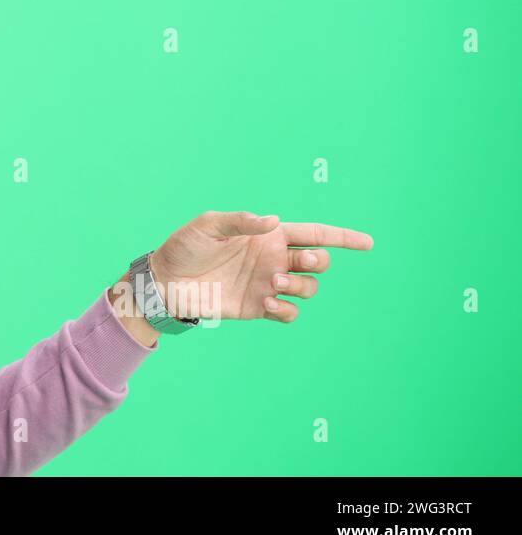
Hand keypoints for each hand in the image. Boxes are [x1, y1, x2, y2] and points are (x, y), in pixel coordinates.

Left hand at [148, 210, 373, 322]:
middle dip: (319, 261)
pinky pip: (289, 313)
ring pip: (309, 287)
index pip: (314, 234)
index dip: (342, 237)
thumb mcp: (208, 225)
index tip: (368, 242)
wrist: (166, 282)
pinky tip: (270, 304)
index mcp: (268, 235)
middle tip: (294, 262)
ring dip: (301, 285)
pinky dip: (288, 310)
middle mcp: (274, 259)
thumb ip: (241, 221)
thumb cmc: (185, 247)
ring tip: (274, 282)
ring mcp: (268, 284)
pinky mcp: (259, 308)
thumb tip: (274, 222)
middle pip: (319, 261)